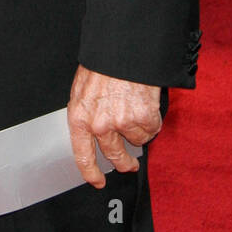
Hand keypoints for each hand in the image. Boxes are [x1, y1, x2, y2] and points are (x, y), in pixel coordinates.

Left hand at [67, 66, 161, 187]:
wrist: (123, 49)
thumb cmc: (102, 66)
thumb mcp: (83, 90)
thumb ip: (88, 114)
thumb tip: (93, 133)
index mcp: (80, 117)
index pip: (82, 155)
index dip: (90, 172)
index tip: (97, 182)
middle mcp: (100, 124)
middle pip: (114, 156)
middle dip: (124, 163)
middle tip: (129, 164)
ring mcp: (122, 123)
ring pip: (135, 141)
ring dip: (137, 130)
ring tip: (135, 110)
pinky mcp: (144, 119)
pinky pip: (151, 130)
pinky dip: (151, 121)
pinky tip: (145, 105)